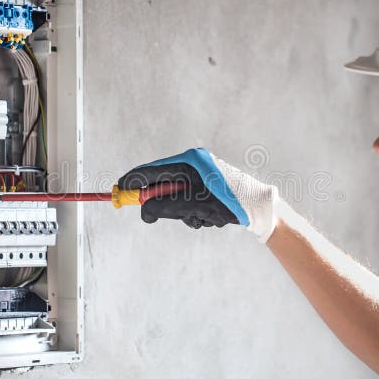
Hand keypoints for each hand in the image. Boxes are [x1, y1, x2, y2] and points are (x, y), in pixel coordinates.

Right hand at [118, 148, 278, 241]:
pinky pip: (191, 204)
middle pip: (163, 187)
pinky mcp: (209, 189)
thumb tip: (143, 212)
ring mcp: (202, 177)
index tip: (118, 192)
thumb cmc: (229, 201)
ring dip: (186, 214)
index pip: (151, 170)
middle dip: (169, 206)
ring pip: (178, 200)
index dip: (133, 182)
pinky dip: (197, 215)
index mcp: (188, 161)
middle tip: (177, 214)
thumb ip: (162, 206)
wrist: (260, 209)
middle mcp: (194, 165)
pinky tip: (213, 218)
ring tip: (204, 217)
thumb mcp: (191, 205)